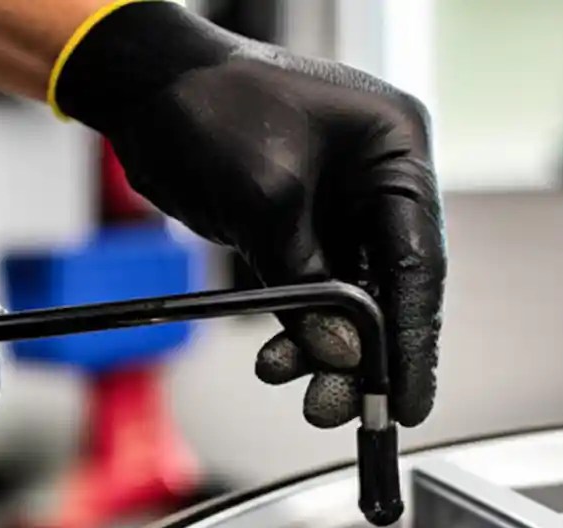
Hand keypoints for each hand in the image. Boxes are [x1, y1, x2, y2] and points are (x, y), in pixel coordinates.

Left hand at [55, 1, 444, 427]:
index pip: (419, 261)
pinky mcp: (295, 224)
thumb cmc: (209, 106)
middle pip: (388, 287)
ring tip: (304, 391)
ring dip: (325, 349)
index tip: (408, 401)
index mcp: (394, 149)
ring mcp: (336, 203)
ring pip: (347, 298)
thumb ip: (308, 283)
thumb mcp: (267, 200)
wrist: (143, 86)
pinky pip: (309, 290)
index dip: (414, 339)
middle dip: (364, 354)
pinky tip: (280, 360)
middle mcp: (374, 178)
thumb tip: (343, 352)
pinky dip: (297, 329)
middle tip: (341, 407)